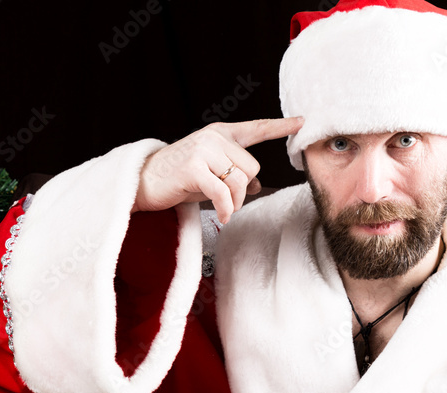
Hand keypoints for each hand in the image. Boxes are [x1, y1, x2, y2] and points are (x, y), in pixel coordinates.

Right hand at [133, 118, 303, 223]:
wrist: (145, 181)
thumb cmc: (179, 178)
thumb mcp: (212, 174)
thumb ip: (235, 175)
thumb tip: (257, 185)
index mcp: (220, 134)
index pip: (255, 128)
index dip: (280, 126)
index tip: (301, 121)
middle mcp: (213, 137)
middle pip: (252, 166)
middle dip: (245, 189)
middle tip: (230, 201)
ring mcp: (202, 150)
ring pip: (240, 180)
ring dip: (236, 201)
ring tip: (224, 209)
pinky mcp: (193, 168)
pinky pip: (223, 193)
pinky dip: (226, 209)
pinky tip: (223, 216)